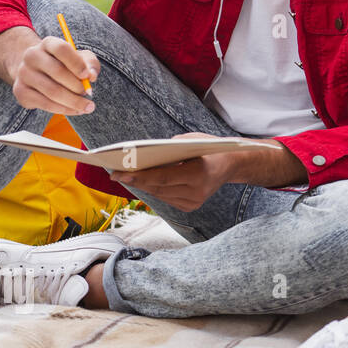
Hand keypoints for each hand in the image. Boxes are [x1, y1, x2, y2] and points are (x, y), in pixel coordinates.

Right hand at [11, 35, 100, 116]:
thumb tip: (91, 76)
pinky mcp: (20, 91)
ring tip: (87, 106)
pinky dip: (64, 109)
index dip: (76, 63)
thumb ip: (90, 64)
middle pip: (57, 71)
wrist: (37, 72)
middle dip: (77, 86)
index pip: (61, 49)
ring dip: (74, 101)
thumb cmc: (65, 64)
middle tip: (88, 93)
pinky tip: (75, 110)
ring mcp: (24, 74)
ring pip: (52, 91)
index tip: (88, 76)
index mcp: (48, 43)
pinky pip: (45, 104)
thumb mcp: (81, 59)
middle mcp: (31, 56)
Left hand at [109, 132, 231, 211]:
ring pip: (159, 195)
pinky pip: (166, 198)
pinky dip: (155, 189)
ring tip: (125, 176)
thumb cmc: (210, 148)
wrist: (232, 164)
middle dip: (136, 180)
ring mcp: (194, 201)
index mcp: (199, 174)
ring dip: (143, 186)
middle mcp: (197, 191)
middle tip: (115, 173)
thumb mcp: (191, 140)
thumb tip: (141, 158)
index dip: (138, 176)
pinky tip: (144, 182)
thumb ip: (169, 148)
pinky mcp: (191, 206)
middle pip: (158, 188)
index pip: (162, 177)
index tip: (118, 173)